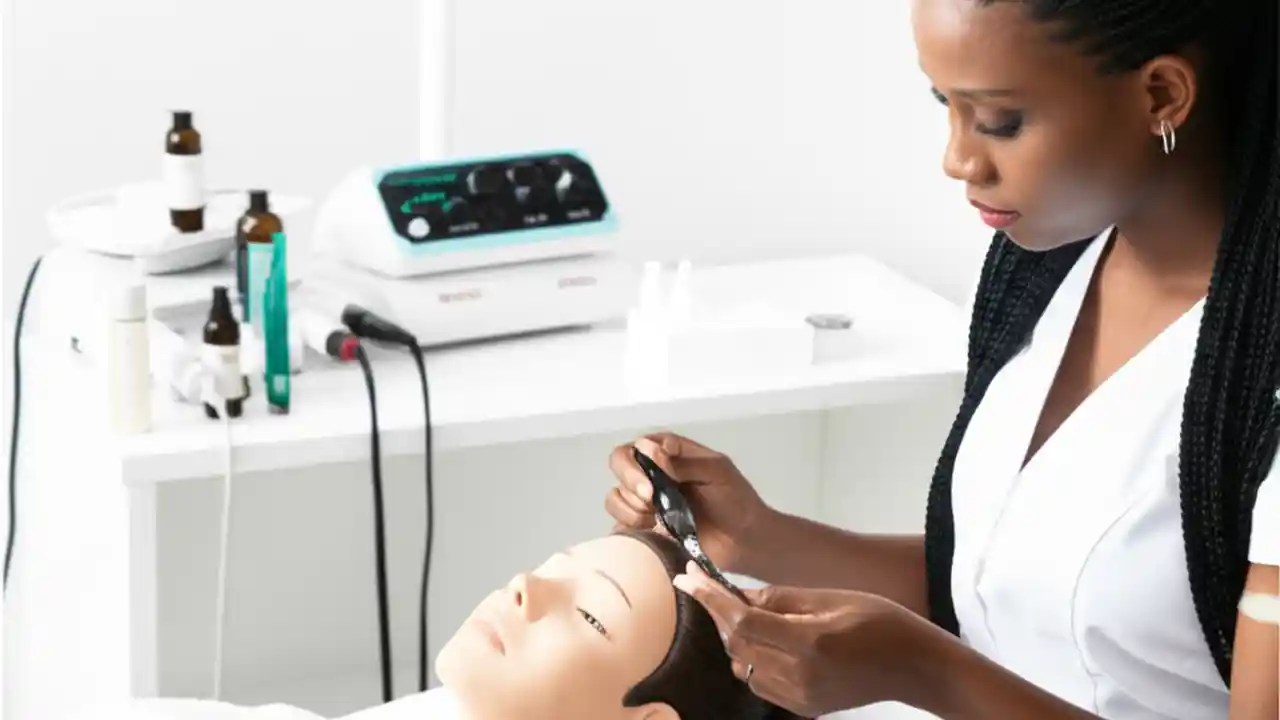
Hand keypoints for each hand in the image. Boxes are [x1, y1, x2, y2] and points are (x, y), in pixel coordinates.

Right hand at [605, 432, 770, 573]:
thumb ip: (684, 461)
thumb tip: (648, 449)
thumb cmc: (736, 500)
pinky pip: (621, 521)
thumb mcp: (717, 472)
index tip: (651, 487)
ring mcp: (648, 499)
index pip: (637, 446)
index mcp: (670, 451)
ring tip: (654, 518)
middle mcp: (654, 471)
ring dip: (628, 507)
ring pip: (615, 495)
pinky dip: (628, 524)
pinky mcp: (647, 525)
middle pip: (619, 464)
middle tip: (650, 502)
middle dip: (629, 483)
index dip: (635, 465)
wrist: (745, 540)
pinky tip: (652, 528)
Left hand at [672, 562, 939, 716]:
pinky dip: (754, 659)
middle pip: (736, 646)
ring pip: (742, 667)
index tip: (686, 576)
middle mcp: (799, 676)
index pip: (741, 622)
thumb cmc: (881, 621)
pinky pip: (760, 683)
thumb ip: (780, 598)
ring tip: (751, 613)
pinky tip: (770, 640)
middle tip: (712, 586)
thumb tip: (739, 595)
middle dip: (720, 614)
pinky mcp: (804, 709)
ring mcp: (800, 698)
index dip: (709, 598)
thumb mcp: (831, 597)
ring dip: (737, 638)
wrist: (916, 666)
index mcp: (809, 643)